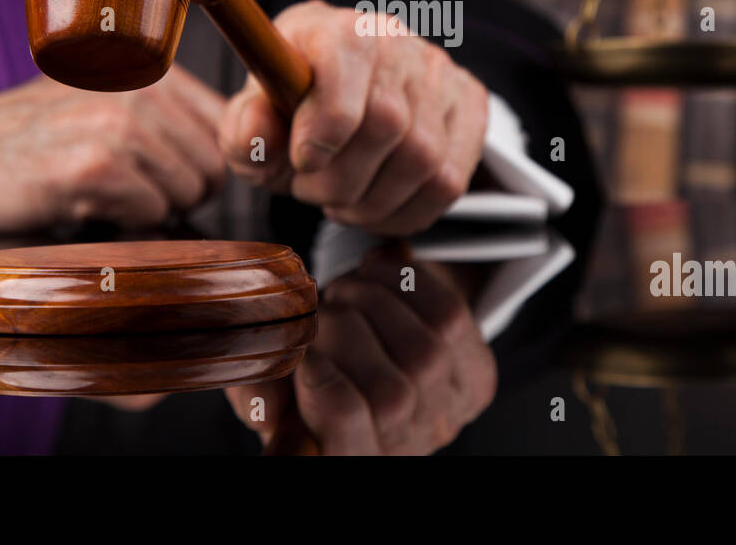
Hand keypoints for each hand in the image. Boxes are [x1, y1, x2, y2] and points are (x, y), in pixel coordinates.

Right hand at [0, 65, 227, 233]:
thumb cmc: (25, 141)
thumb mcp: (99, 107)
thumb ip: (164, 120)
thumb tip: (230, 163)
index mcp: (148, 68)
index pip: (224, 128)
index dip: (201, 166)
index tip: (164, 178)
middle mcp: (140, 86)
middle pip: (213, 166)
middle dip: (178, 194)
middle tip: (122, 194)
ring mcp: (118, 122)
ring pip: (187, 192)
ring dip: (148, 210)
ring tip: (95, 194)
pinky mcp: (94, 164)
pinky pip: (151, 213)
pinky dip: (121, 224)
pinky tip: (79, 205)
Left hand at [219, 0, 488, 236]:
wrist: (344, 96)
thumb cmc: (294, 109)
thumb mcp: (256, 117)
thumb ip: (245, 129)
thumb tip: (261, 136)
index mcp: (336, 30)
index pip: (347, 73)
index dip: (323, 132)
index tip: (302, 164)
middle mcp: (396, 40)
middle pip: (388, 125)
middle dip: (342, 181)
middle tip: (313, 193)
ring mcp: (440, 71)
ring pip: (424, 159)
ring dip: (373, 203)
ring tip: (342, 203)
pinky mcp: (470, 105)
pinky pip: (450, 180)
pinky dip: (408, 213)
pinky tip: (377, 210)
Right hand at [225, 246, 497, 454]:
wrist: (379, 361)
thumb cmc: (318, 378)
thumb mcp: (278, 393)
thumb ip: (258, 393)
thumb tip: (264, 405)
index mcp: (354, 460)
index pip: (348, 430)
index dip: (324, 385)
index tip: (302, 349)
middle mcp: (409, 447)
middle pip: (391, 395)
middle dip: (345, 332)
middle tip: (320, 310)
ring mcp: (450, 413)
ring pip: (424, 352)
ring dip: (375, 302)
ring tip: (345, 290)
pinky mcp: (477, 375)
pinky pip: (449, 316)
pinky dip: (407, 283)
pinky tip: (377, 275)